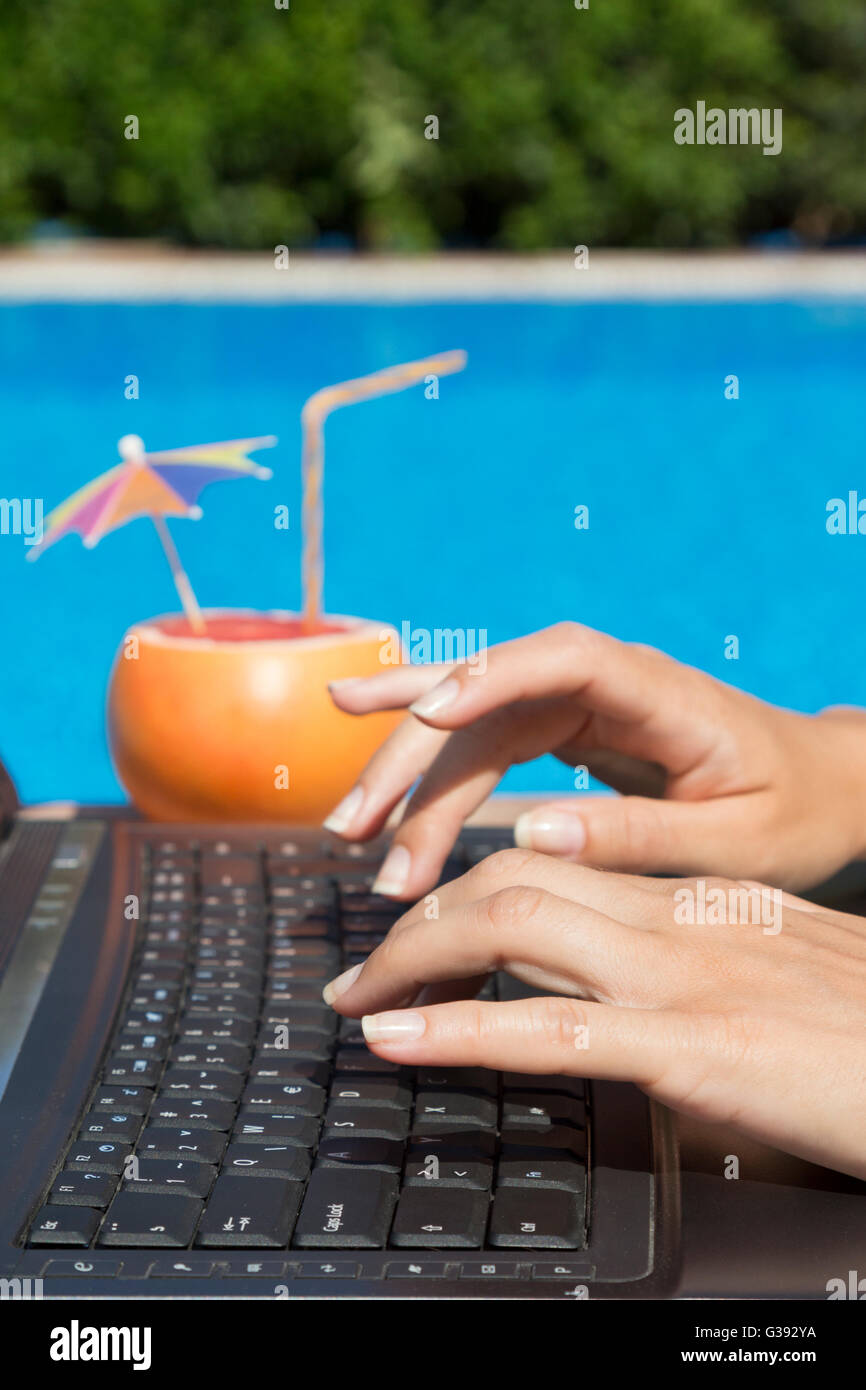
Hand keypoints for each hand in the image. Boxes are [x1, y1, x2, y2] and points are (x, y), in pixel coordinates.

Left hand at [323, 849, 865, 1179]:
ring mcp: (680, 975)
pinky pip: (549, 1027)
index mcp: (692, 901)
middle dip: (419, 917)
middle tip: (364, 967)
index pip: (547, 867)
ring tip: (358, 997)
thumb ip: (687, 971)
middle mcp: (675, 919)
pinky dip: (456, 1029)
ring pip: (512, 925)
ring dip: (413, 958)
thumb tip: (610, 1000)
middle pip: (511, 879)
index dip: (462, 895)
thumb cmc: (864, 1029)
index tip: (414, 933)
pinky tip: (395, 1040)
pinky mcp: (693, 1047)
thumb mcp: (767, 978)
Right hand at [326, 622, 865, 895]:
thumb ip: (639, 835)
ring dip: (408, 776)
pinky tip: (379, 781)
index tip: (424, 715)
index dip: (489, 678)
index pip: (563, 661)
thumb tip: (531, 837)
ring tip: (350, 830)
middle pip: (490, 698)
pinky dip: (432, 770)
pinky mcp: (564, 728)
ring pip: (472, 724)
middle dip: (416, 756)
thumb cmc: (793, 812)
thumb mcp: (735, 842)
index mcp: (660, 692)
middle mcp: (607, 683)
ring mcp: (580, 702)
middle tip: (357, 827)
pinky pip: (484, 742)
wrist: (824, 788)